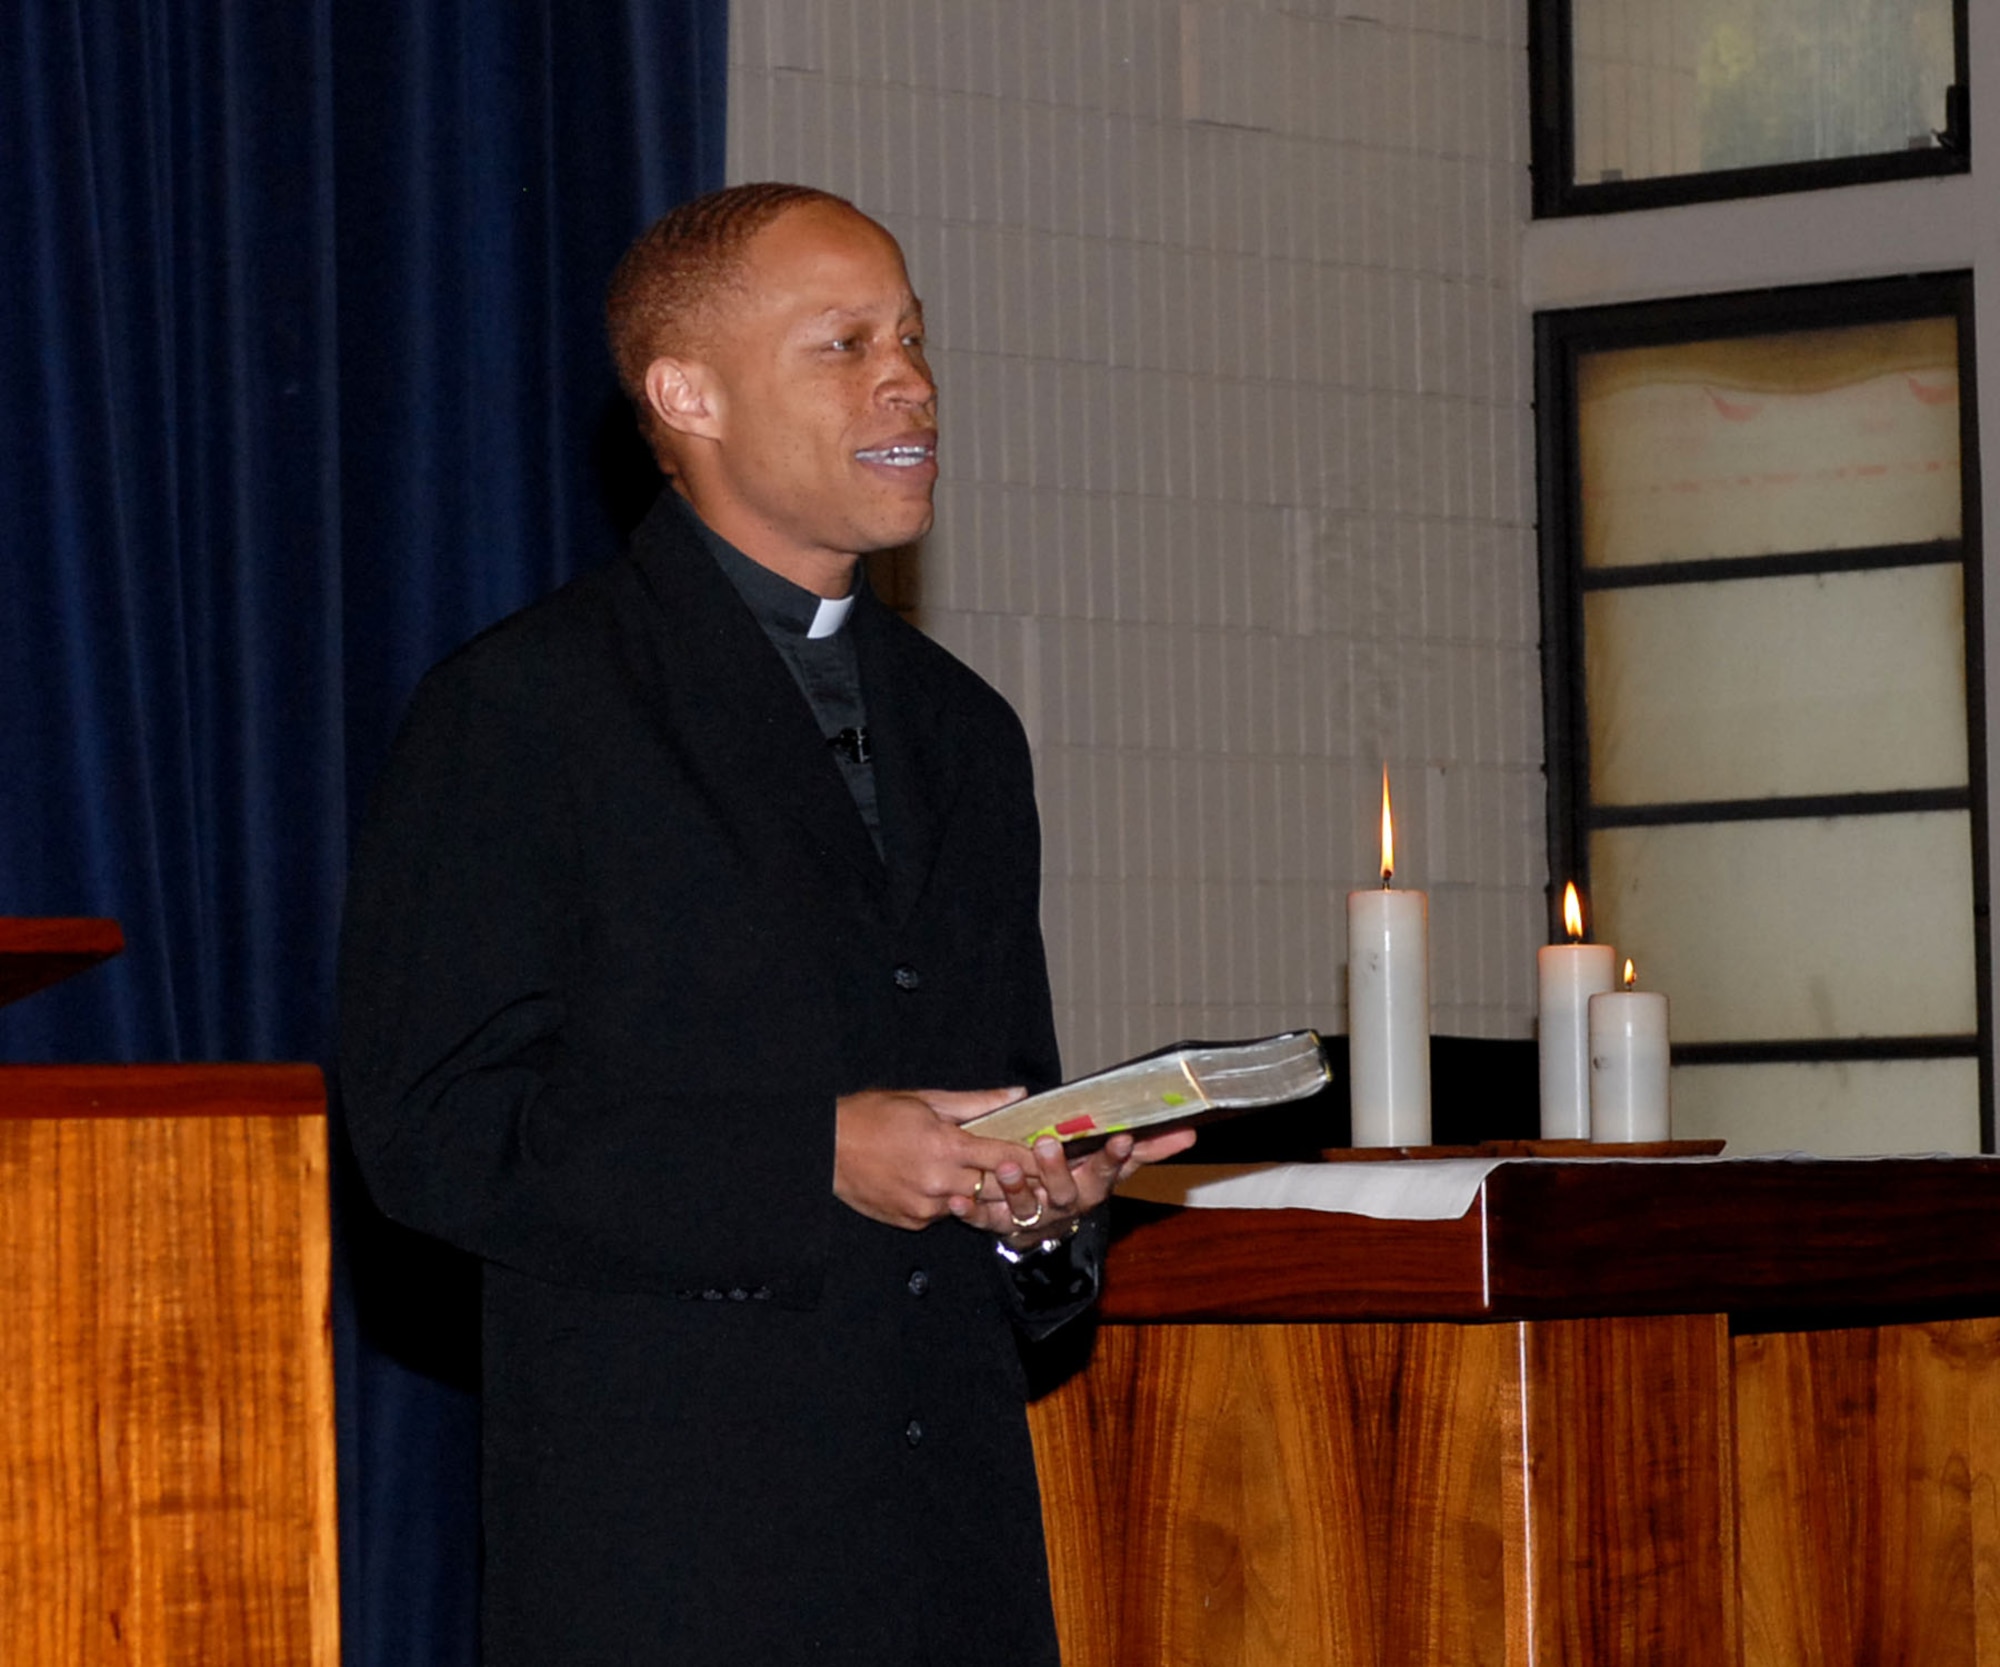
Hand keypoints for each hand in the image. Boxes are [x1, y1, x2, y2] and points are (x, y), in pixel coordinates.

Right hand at [833, 1087, 1042, 1229]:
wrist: (824, 1149)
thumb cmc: (871, 1116)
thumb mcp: (925, 1100)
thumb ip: (976, 1103)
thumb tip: (1017, 1095)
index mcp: (946, 1146)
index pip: (1005, 1156)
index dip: (1035, 1159)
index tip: (1056, 1158)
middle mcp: (939, 1181)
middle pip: (997, 1188)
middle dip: (1018, 1182)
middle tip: (1041, 1176)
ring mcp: (925, 1206)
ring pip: (972, 1204)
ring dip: (985, 1194)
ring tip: (994, 1180)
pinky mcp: (912, 1221)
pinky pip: (944, 1214)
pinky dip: (951, 1202)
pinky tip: (945, 1185)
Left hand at [951, 1125, 1198, 1247]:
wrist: (1037, 1228)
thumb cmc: (1076, 1183)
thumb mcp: (1109, 1164)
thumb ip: (1146, 1149)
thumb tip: (1190, 1133)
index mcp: (1091, 1186)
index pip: (1109, 1171)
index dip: (1115, 1157)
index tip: (1123, 1137)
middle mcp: (1064, 1207)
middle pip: (1067, 1194)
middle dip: (1058, 1170)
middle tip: (1047, 1144)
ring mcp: (1032, 1220)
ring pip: (1025, 1209)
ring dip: (1016, 1188)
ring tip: (1003, 1164)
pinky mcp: (998, 1226)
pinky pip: (983, 1222)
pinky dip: (970, 1212)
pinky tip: (957, 1200)